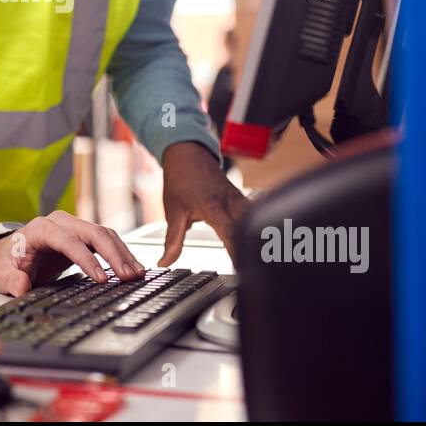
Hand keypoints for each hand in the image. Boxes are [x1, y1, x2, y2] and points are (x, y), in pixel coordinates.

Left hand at [0, 210, 144, 295]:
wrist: (8, 254)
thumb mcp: (2, 274)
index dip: (87, 260)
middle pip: (93, 233)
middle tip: (128, 276)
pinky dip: (120, 253)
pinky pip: (105, 241)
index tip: (101, 279)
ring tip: (136, 274)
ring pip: (104, 234)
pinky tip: (131, 267)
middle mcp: (59, 222)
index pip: (69, 241)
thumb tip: (21, 288)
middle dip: (113, 255)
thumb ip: (12, 280)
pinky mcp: (82, 236)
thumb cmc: (6, 262)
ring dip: (122, 254)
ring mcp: (73, 227)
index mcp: (40, 228)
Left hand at [159, 141, 248, 267]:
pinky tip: (256, 245)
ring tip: (260, 263)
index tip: (242, 270)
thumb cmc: (181, 178)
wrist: (188, 152)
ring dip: (256, 240)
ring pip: (255, 222)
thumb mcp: (173, 212)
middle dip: (253, 251)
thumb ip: (172, 241)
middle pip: (250, 230)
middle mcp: (231, 203)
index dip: (238, 252)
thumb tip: (165, 262)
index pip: (231, 234)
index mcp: (214, 207)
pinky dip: (255, 230)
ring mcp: (239, 200)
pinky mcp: (242, 200)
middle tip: (255, 274)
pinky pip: (253, 216)